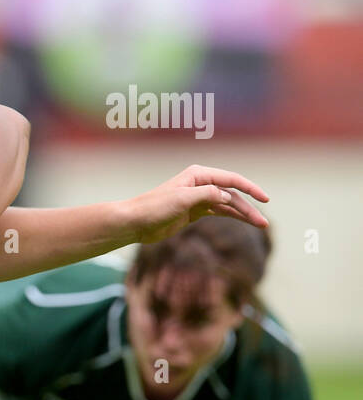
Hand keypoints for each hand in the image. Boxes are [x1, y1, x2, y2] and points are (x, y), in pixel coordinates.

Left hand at [131, 165, 269, 243]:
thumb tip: (227, 195)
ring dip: (243, 214)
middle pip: (232, 194)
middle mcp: (200, 183)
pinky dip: (232, 216)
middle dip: (249, 207)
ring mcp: (198, 198)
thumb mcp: (182, 199)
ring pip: (228, 204)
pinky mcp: (195, 211)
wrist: (135, 222)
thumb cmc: (155, 207)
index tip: (265, 199)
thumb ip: (207, 194)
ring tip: (260, 224)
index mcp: (198, 175)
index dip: (250, 188)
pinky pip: (219, 212)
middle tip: (263, 223)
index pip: (231, 180)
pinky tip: (244, 221)